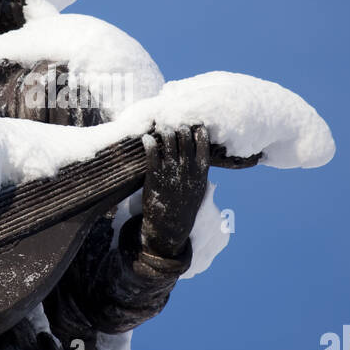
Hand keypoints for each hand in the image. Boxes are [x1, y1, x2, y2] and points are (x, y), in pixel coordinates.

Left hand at [140, 124, 209, 258]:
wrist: (170, 226)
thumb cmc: (184, 206)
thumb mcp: (199, 189)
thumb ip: (200, 171)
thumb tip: (201, 155)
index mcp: (201, 172)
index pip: (203, 143)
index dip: (198, 130)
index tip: (192, 124)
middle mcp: (187, 169)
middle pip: (184, 137)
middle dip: (179, 127)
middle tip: (173, 122)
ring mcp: (171, 171)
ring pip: (168, 140)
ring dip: (164, 130)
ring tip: (160, 127)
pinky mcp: (155, 175)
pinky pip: (152, 151)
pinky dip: (149, 141)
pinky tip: (147, 138)